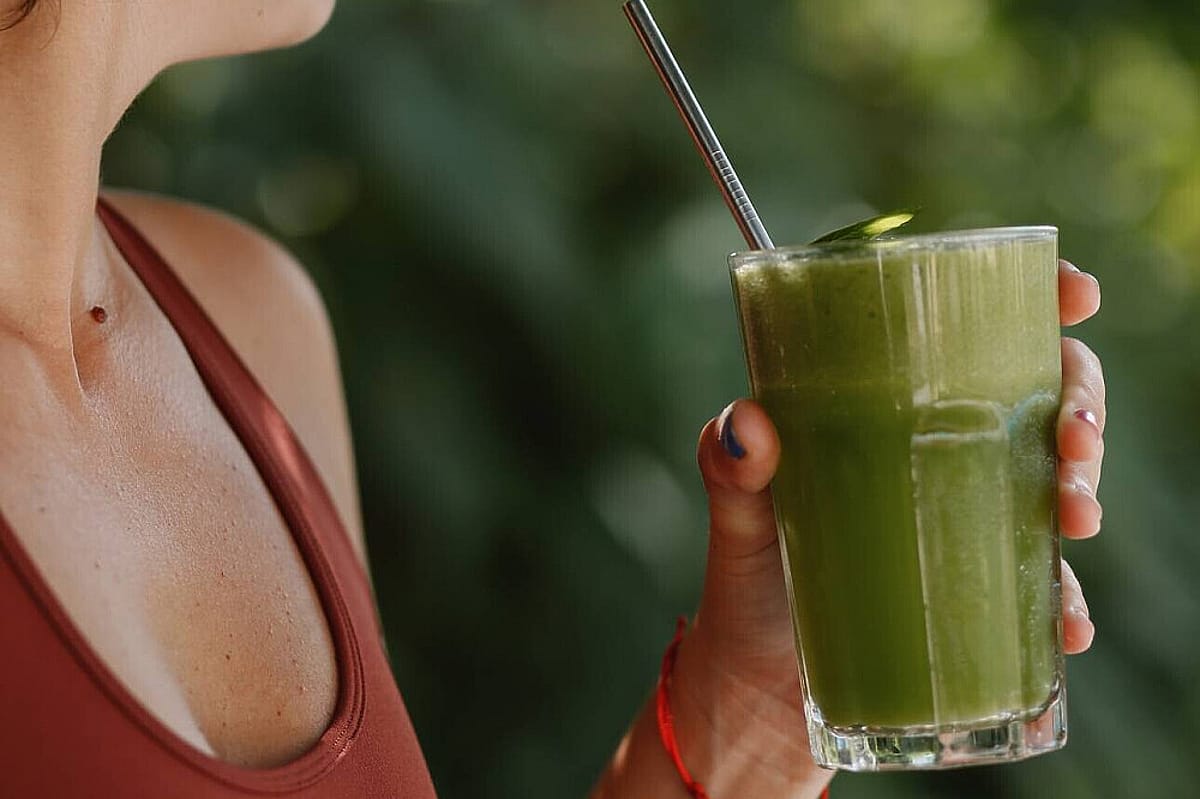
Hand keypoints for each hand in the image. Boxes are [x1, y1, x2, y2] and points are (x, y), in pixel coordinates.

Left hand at [672, 259, 1103, 793]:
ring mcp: (962, 522)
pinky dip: (1061, 603)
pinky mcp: (975, 593)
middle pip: (1037, 397)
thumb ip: (727, 469)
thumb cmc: (746, 585)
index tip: (1078, 296)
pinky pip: (1038, 587)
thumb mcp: (734, 519)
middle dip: (1080, 403)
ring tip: (1074, 518)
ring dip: (1083, 490)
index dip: (1035, 301)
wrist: (754, 691)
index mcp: (882, 408)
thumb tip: (746, 425)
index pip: (970, 331)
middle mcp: (933, 454)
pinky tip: (1065, 626)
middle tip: (1075, 439)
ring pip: (1053, 482)